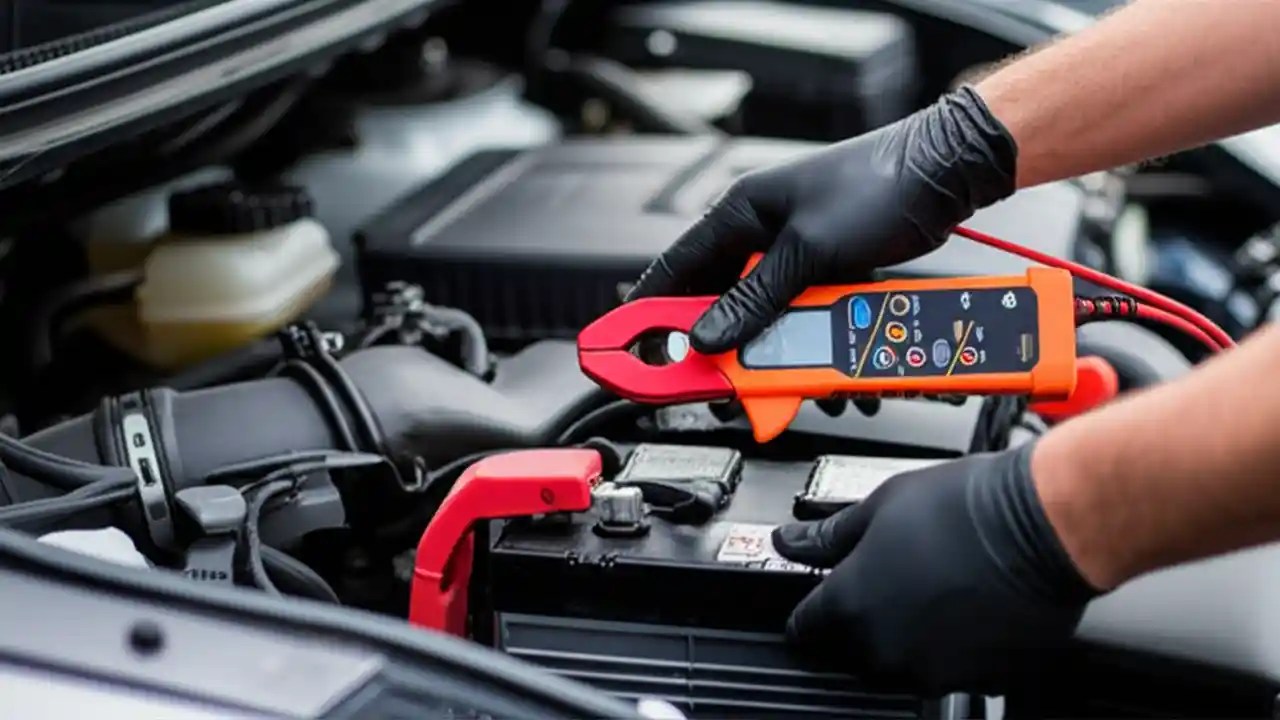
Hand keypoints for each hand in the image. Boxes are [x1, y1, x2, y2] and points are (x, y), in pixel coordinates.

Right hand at [626, 86, 1017, 353]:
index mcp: (739, 214)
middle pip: (716, 305)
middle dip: (718, 349)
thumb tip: (712, 337)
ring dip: (771, 354)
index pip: (673, 271)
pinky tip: (825, 368)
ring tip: (785, 383)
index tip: (626, 348)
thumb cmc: (879, 184)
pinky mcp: (822, 271)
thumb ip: (756, 298)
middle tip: (714, 385)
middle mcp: (758, 234)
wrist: (945, 176)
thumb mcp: (808, 249)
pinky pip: (800, 318)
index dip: (646, 313)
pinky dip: (808, 345)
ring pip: (760, 318)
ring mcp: (790, 255)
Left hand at [771, 443, 1099, 695]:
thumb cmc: (968, 508)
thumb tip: (789, 540)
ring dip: (904, 635)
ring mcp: (935, 669)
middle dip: (857, 621)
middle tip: (884, 580)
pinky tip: (962, 607)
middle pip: (851, 650)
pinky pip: (949, 669)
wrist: (1045, 526)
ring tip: (930, 587)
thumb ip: (828, 534)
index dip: (808, 611)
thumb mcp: (881, 505)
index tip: (815, 600)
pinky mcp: (980, 677)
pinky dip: (949, 647)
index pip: (805, 627)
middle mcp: (888, 649)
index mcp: (853, 606)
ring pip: (900, 664)